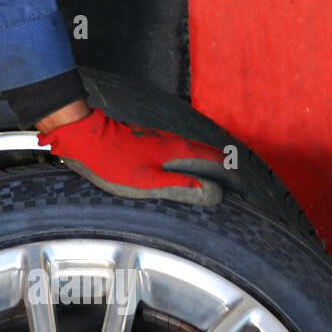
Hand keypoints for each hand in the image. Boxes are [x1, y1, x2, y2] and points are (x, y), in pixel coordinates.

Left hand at [38, 106, 224, 204]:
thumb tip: (213, 194)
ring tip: (218, 186)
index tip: (244, 193)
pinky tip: (188, 175)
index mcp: (180, 152)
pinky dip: (194, 165)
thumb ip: (181, 188)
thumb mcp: (148, 183)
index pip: (219, 163)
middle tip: (236, 192)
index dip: (234, 178)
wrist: (87, 137)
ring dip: (211, 169)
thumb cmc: (113, 162)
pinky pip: (183, 154)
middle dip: (227, 174)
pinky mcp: (153, 142)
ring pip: (197, 154)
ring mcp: (165, 141)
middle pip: (211, 157)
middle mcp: (177, 142)